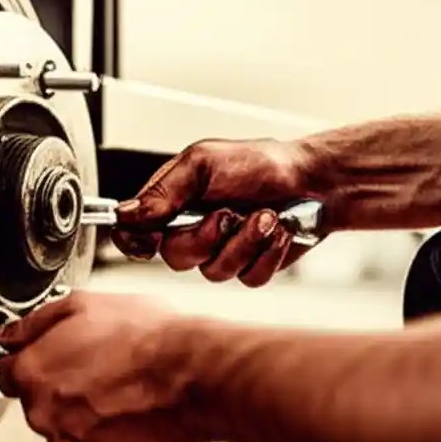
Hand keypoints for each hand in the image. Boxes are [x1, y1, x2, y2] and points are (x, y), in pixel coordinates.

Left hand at [0, 292, 208, 441]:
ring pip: (66, 429)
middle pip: (37, 403)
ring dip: (84, 414)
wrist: (194, 377)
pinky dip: (108, 436)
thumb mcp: (83, 305)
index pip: (7, 374)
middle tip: (99, 369)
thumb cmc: (147, 339)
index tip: (53, 359)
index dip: (32, 362)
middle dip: (60, 388)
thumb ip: (35, 322)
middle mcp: (44, 414)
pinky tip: (132, 413)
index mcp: (32, 374)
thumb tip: (10, 334)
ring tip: (121, 391)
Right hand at [112, 138, 321, 286]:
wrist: (314, 180)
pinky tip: (278, 231)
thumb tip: (126, 214)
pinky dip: (267, 254)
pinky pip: (248, 278)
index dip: (135, 242)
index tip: (151, 240)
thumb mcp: (204, 162)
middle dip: (206, 238)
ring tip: (265, 216)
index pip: (133, 232)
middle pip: (174, 258)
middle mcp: (191, 229)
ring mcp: (220, 251)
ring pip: (214, 271)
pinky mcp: (250, 266)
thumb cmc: (261, 163)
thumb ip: (164, 191)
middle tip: (228, 213)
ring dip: (245, 242)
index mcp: (172, 202)